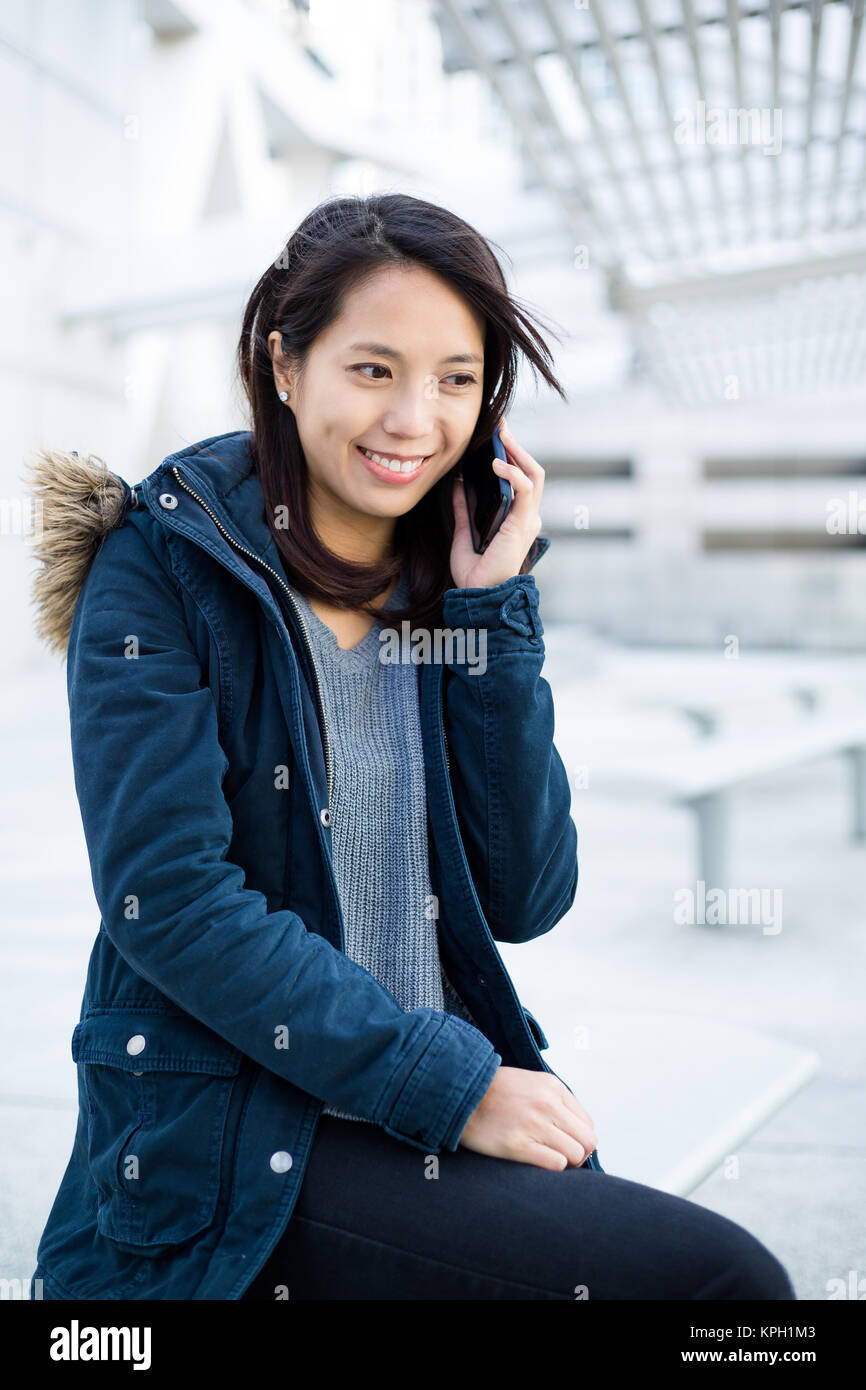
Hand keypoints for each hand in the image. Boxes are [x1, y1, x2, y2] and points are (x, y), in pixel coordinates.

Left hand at [449, 418, 544, 589]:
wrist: (479, 596)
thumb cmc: (474, 572)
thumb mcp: (463, 532)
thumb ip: (464, 507)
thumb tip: (458, 481)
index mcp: (517, 518)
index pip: (522, 479)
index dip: (512, 456)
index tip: (496, 436)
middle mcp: (528, 516)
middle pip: (531, 471)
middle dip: (516, 446)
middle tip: (499, 427)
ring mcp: (528, 520)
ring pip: (533, 475)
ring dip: (517, 452)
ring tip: (500, 436)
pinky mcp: (522, 524)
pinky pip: (524, 490)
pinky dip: (512, 473)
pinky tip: (496, 464)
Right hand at [458, 1066, 598, 1170]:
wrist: (460, 1093)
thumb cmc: (495, 1091)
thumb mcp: (531, 1082)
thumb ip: (555, 1101)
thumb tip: (577, 1131)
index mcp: (552, 1087)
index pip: (587, 1124)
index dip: (580, 1139)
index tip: (567, 1144)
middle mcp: (547, 1104)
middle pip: (587, 1141)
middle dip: (579, 1154)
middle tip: (563, 1157)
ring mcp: (532, 1124)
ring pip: (575, 1154)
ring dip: (567, 1162)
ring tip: (549, 1158)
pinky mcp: (517, 1145)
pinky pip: (555, 1163)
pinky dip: (553, 1166)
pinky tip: (538, 1160)